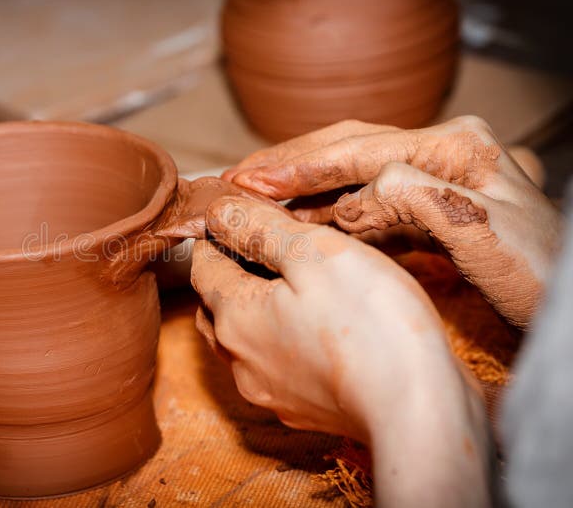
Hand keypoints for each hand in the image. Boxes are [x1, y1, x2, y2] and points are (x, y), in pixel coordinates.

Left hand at [191, 196, 493, 506]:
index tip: (240, 216)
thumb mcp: (314, 253)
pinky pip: (275, 367)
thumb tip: (219, 213)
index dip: (218, 235)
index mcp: (235, 318)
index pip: (202, 266)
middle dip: (228, 273)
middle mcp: (241, 361)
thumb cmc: (371, 323)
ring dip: (253, 309)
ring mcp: (271, 392)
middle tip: (260, 245)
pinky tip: (313, 327)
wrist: (421, 412)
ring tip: (287, 283)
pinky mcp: (303, 411)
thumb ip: (260, 229)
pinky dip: (280, 340)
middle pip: (215, 306)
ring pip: (242, 340)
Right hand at [224, 116, 562, 328]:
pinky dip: (333, 212)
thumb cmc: (545, 277)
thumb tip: (346, 200)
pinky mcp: (436, 214)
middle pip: (350, 148)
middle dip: (292, 165)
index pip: (358, 148)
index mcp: (456, 146)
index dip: (299, 166)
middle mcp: (445, 155)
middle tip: (239, 179)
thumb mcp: (481, 229)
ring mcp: (440, 182)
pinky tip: (306, 222)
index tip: (248, 181)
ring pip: (355, 175)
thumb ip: (407, 197)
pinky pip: (372, 204)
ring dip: (306, 189)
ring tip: (258, 198)